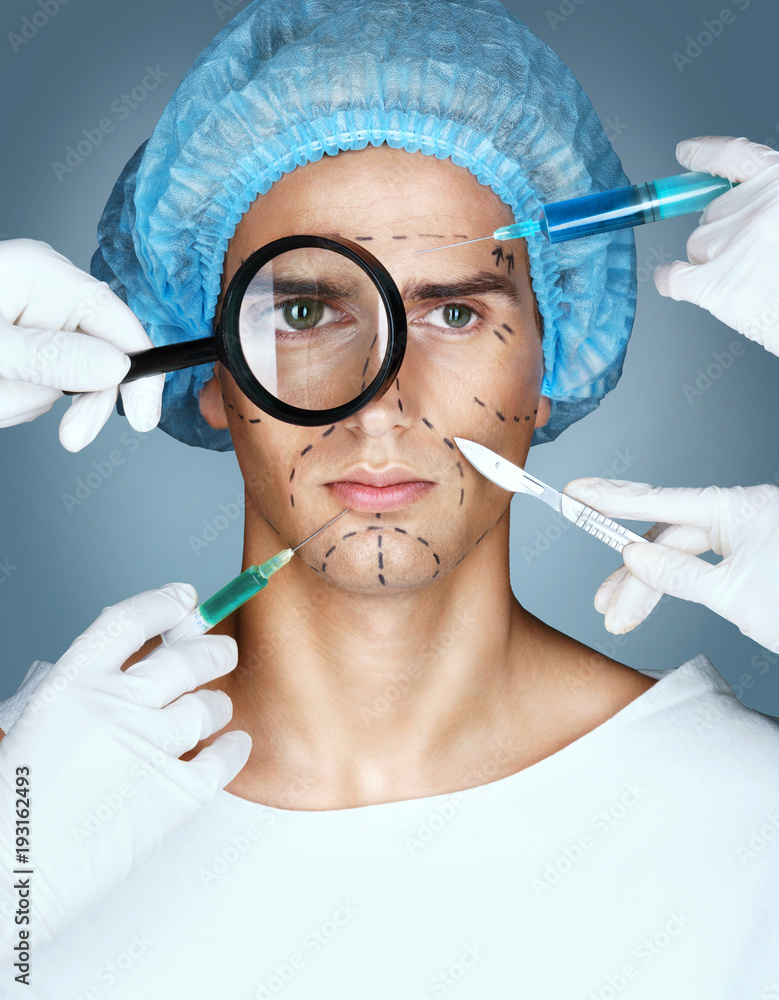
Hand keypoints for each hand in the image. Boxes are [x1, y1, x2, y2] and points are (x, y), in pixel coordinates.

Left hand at [0, 239, 164, 450]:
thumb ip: (56, 359)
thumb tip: (117, 367)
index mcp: (41, 275)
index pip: (118, 322)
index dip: (140, 372)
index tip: (143, 415)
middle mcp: (41, 291)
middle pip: (97, 354)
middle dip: (82, 398)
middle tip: (74, 436)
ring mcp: (29, 318)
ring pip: (63, 377)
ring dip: (32, 400)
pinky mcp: (18, 343)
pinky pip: (38, 383)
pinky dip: (17, 399)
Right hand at [0, 584, 251, 945]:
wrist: (12, 873)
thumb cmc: (17, 804)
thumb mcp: (45, 721)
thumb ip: (93, 689)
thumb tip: (146, 661)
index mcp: (75, 683)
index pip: (131, 621)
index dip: (163, 604)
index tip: (184, 599)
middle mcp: (119, 705)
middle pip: (188, 658)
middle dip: (214, 651)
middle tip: (221, 652)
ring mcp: (151, 747)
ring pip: (210, 707)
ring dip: (217, 706)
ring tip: (211, 713)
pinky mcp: (177, 793)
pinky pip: (225, 757)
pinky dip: (234, 749)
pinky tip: (232, 746)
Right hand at [563, 478, 778, 653]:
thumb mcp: (735, 597)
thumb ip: (678, 575)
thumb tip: (633, 556)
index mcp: (741, 508)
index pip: (661, 500)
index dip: (612, 499)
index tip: (574, 493)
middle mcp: (741, 516)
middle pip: (667, 537)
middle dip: (632, 573)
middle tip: (601, 600)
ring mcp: (745, 537)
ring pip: (680, 556)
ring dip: (647, 587)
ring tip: (618, 617)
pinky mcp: (748, 560)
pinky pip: (699, 568)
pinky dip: (673, 587)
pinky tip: (649, 604)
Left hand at [654, 135, 778, 355]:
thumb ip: (773, 206)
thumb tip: (749, 212)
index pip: (736, 157)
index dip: (706, 154)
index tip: (686, 152)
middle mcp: (758, 205)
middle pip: (715, 212)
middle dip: (724, 232)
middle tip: (751, 256)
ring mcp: (735, 243)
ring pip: (699, 245)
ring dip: (711, 260)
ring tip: (746, 278)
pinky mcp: (717, 283)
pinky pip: (676, 277)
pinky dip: (669, 279)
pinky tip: (669, 279)